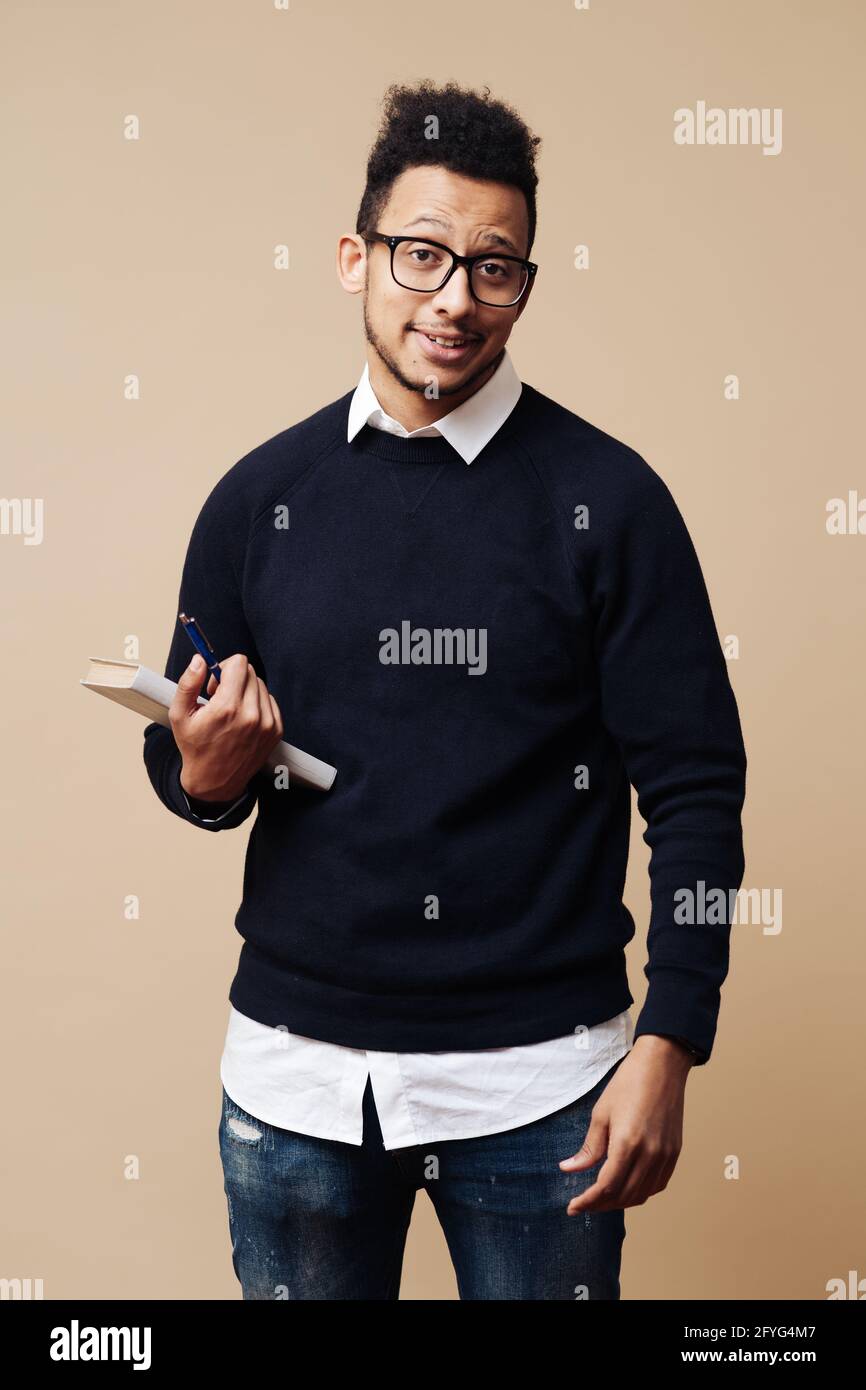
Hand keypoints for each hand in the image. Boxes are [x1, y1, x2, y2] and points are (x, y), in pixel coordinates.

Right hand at [171, 652, 283, 802]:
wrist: (215, 781)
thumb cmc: (195, 747)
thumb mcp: (180, 715)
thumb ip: (189, 683)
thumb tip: (200, 659)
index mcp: (227, 708)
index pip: (239, 663)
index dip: (223, 668)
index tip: (214, 684)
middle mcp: (251, 715)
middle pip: (250, 672)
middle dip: (233, 678)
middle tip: (219, 697)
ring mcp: (267, 723)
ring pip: (260, 685)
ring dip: (245, 691)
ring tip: (231, 711)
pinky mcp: (276, 730)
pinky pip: (270, 701)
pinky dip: (257, 704)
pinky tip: (243, 719)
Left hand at [558, 1035, 693, 1213]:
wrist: (661, 1065)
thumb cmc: (628, 1084)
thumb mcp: (601, 1114)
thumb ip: (589, 1148)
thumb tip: (569, 1169)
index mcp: (627, 1143)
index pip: (606, 1187)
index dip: (588, 1201)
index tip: (572, 1207)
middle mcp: (650, 1154)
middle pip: (623, 1196)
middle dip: (600, 1205)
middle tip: (583, 1203)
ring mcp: (665, 1155)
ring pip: (642, 1194)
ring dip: (620, 1201)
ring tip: (601, 1198)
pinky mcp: (674, 1152)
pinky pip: (657, 1184)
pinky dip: (640, 1192)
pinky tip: (626, 1187)